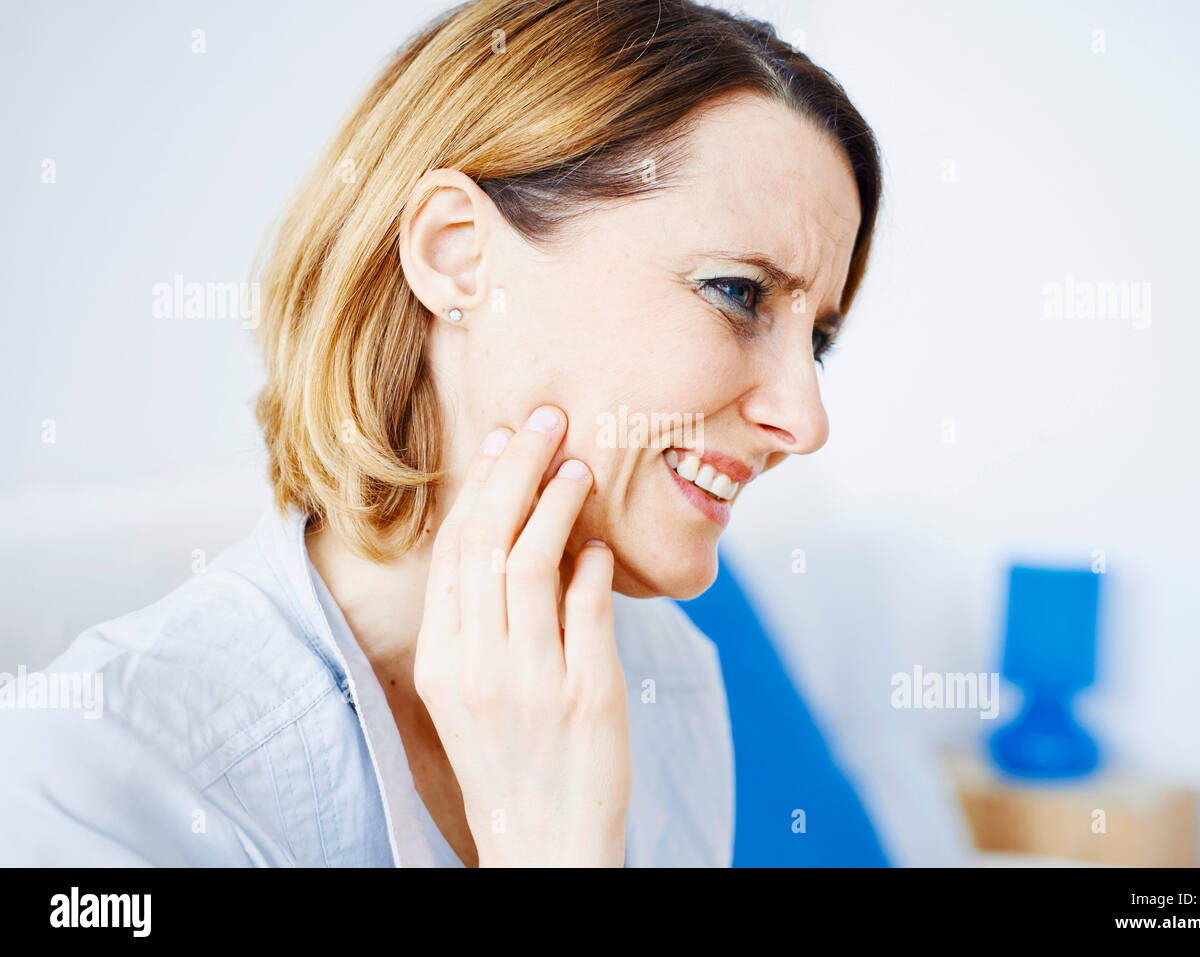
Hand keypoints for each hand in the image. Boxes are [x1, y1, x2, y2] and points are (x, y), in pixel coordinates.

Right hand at [413, 405, 631, 866]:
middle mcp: (477, 664)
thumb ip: (481, 622)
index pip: (454, 551)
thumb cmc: (509, 759)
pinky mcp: (587, 693)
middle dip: (517, 469)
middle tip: (544, 420)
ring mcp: (532, 678)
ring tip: (577, 464)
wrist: (543, 844)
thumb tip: (515, 537)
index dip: (479, 486)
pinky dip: (592, 564)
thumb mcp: (468, 692)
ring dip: (557, 502)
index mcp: (440, 660)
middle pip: (490, 541)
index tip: (499, 439)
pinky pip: (587, 607)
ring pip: (534, 562)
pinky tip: (598, 543)